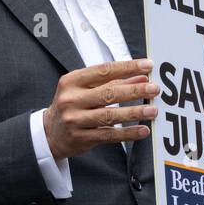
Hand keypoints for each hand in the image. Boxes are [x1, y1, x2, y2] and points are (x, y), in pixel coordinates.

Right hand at [43, 59, 158, 159]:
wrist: (48, 134)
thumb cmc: (71, 106)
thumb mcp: (84, 89)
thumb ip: (111, 82)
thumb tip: (142, 76)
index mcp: (71, 81)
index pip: (104, 71)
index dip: (128, 67)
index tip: (148, 66)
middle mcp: (71, 99)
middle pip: (108, 93)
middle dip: (135, 90)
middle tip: (154, 89)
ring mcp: (74, 120)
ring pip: (109, 115)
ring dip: (134, 112)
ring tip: (153, 110)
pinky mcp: (80, 138)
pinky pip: (109, 135)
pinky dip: (127, 133)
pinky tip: (143, 130)